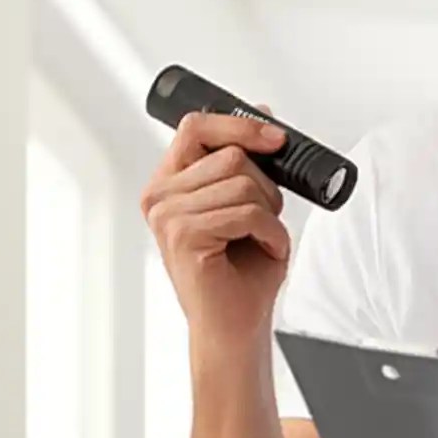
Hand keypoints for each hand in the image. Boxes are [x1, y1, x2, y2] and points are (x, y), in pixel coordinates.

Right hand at [139, 104, 290, 346]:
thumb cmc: (242, 271)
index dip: (241, 125)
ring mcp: (167, 216)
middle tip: (265, 222)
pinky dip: (272, 234)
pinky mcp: (184, 236)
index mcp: (170, 183)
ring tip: (262, 241)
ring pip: (243, 183)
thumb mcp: (249, 204)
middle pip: (231, 156)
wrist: (237, 325)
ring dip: (270, 216)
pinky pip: (247, 213)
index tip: (277, 137)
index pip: (197, 127)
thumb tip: (264, 112)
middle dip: (266, 188)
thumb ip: (247, 163)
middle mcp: (160, 196)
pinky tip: (265, 252)